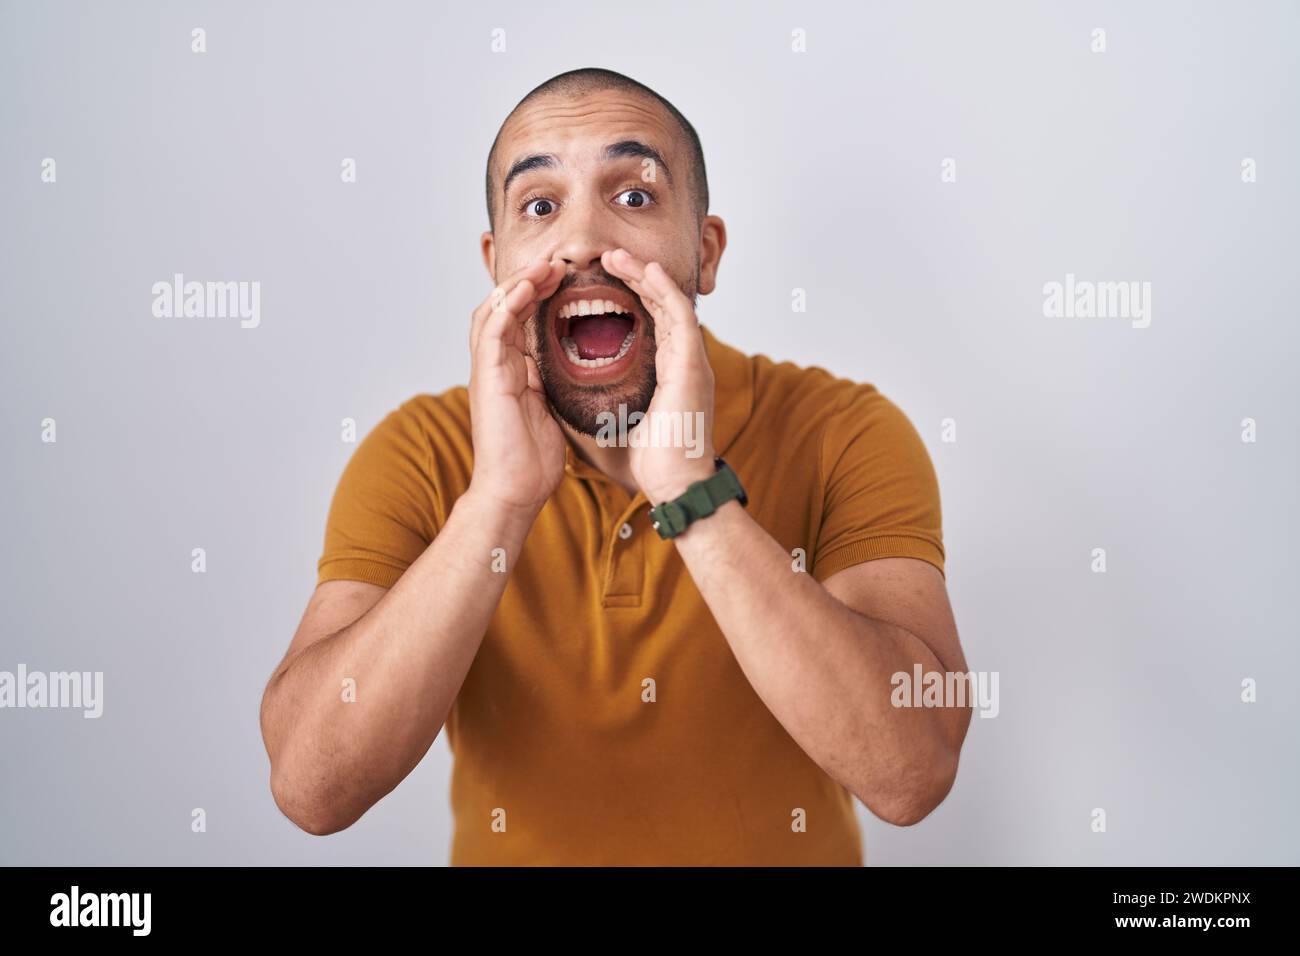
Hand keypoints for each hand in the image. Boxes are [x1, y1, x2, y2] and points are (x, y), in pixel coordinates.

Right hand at [466, 257, 566, 514]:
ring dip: (518, 284)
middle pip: (503, 308)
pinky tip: (528, 287)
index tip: (563, 278)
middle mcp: (494, 366)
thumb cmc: (532, 461)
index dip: (536, 296)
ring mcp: (487, 370)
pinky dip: (509, 304)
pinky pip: (493, 329)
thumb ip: (548, 385)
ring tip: (544, 266)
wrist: (515, 491)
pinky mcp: (487, 377)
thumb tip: (563, 369)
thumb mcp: (549, 411)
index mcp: (510, 372)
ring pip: (494, 310)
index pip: (518, 321)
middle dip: (527, 281)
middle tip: (555, 262)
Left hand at [601, 248, 716, 502]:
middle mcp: (684, 361)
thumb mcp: (617, 420)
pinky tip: (645, 271)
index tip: (603, 281)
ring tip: (618, 256)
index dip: (630, 297)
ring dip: (644, 275)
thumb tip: (569, 391)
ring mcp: (691, 361)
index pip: (651, 322)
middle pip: (661, 305)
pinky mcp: (692, 364)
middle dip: (636, 278)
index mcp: (669, 372)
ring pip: (670, 302)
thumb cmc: (650, 462)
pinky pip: (680, 316)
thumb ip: (601, 399)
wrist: (674, 485)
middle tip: (609, 258)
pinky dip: (663, 290)